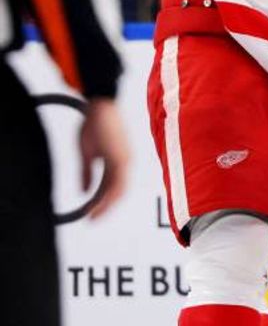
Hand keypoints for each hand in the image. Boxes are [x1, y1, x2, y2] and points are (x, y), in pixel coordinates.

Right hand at [80, 98, 129, 219]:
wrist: (100, 105)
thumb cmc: (94, 123)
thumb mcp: (87, 152)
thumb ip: (87, 172)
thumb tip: (84, 191)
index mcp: (118, 160)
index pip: (112, 186)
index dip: (103, 201)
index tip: (91, 212)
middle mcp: (125, 162)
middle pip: (118, 192)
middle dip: (106, 208)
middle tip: (93, 220)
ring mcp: (125, 161)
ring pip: (118, 191)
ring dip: (106, 206)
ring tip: (93, 217)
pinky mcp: (121, 158)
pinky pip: (116, 183)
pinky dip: (107, 197)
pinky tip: (96, 205)